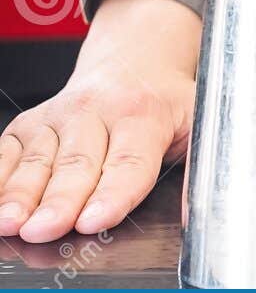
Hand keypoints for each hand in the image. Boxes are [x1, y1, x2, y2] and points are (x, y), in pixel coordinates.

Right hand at [0, 0, 199, 242]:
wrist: (132, 62)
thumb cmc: (165, 104)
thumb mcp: (197, 123)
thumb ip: (199, 168)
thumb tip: (198, 213)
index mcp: (144, 115)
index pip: (129, 163)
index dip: (112, 194)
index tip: (94, 221)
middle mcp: (95, 113)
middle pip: (78, 166)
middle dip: (60, 201)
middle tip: (45, 230)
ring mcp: (56, 118)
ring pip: (38, 162)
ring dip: (20, 195)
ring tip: (10, 223)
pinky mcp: (26, 126)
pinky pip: (5, 154)